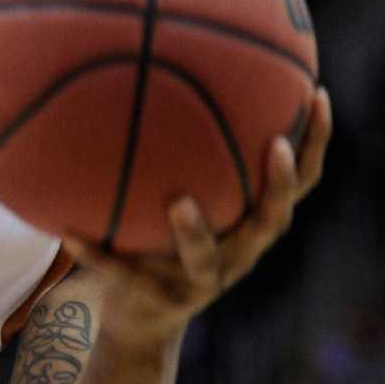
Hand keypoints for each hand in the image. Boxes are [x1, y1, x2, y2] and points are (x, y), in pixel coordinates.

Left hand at [63, 87, 332, 350]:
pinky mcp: (158, 302)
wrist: (140, 319)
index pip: (298, 182)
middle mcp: (237, 254)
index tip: (317, 95)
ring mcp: (200, 283)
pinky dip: (97, 255)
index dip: (314, 143)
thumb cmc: (162, 239)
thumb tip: (165, 64)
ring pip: (206, 260)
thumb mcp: (183, 194)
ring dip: (195, 232)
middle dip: (278, 185)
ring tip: (180, 204)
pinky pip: (124, 275)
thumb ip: (186, 153)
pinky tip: (67, 233)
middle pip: (272, 221)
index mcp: (249, 224)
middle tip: (275, 146)